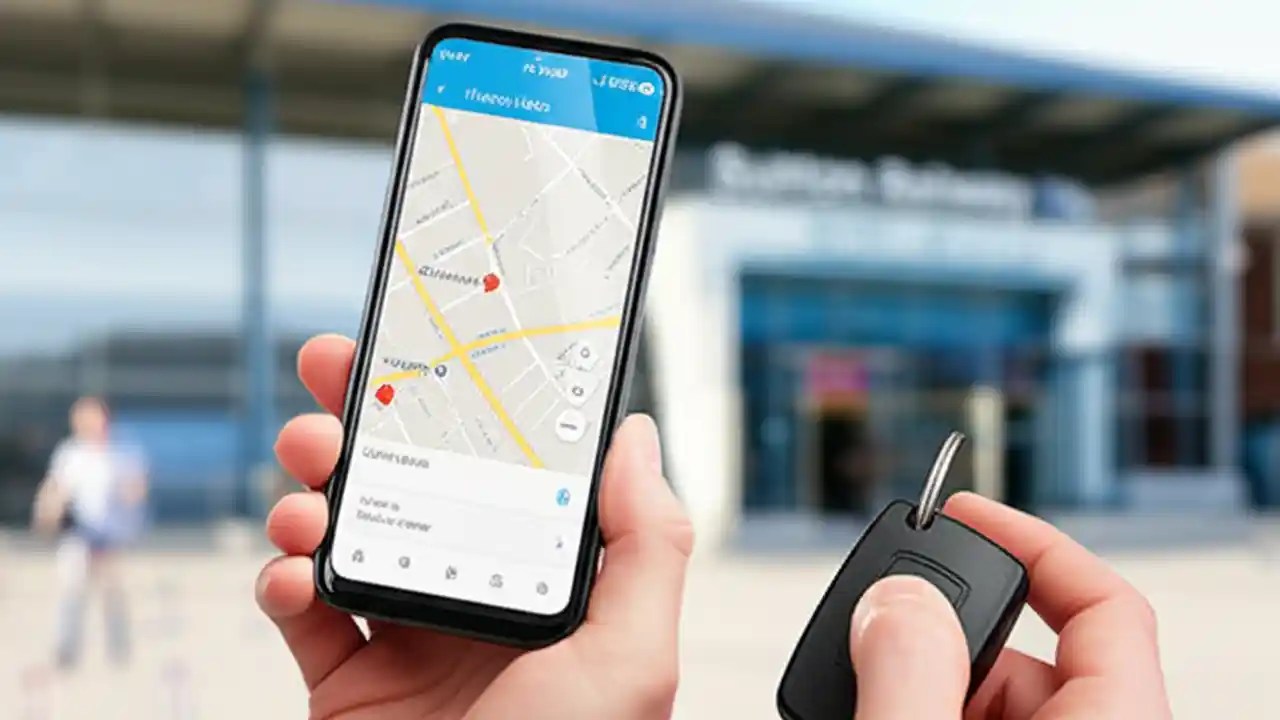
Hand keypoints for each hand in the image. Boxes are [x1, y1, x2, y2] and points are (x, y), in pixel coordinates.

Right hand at [256, 335, 693, 719]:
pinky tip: (294, 574)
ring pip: (346, 533)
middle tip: (330, 375)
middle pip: (410, 484)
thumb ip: (647, 544)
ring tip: (307, 489)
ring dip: (312, 492)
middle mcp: (474, 598)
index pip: (501, 471)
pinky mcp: (345, 681)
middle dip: (364, 422)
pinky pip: (300, 612)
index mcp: (543, 582)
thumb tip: (635, 439)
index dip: (465, 407)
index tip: (430, 349)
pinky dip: (282, 579)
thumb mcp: (631, 658)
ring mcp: (406, 638)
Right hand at [847, 493, 1171, 718]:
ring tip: (864, 693)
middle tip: (880, 623)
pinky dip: (926, 708)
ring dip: (926, 679)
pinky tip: (874, 711)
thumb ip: (911, 671)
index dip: (1035, 542)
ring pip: (994, 699)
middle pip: (1031, 652)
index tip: (964, 511)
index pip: (1107, 605)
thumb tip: (897, 597)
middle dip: (948, 629)